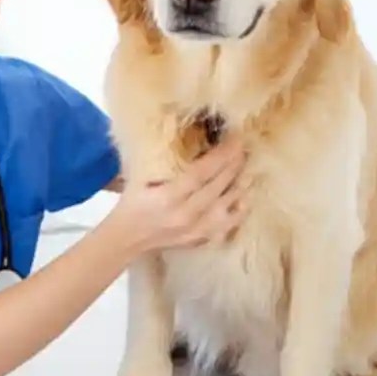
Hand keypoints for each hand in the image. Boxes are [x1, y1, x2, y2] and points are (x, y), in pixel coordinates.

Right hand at [104, 135, 248, 254]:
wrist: (127, 238)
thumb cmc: (133, 203)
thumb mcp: (140, 177)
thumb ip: (163, 161)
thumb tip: (190, 135)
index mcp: (168, 197)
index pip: (202, 173)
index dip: (222, 155)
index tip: (236, 139)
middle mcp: (186, 215)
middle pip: (218, 187)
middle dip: (234, 164)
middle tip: (246, 147)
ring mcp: (196, 230)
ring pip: (227, 206)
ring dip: (241, 184)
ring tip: (250, 167)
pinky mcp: (201, 240)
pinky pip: (228, 225)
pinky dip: (239, 210)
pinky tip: (247, 196)